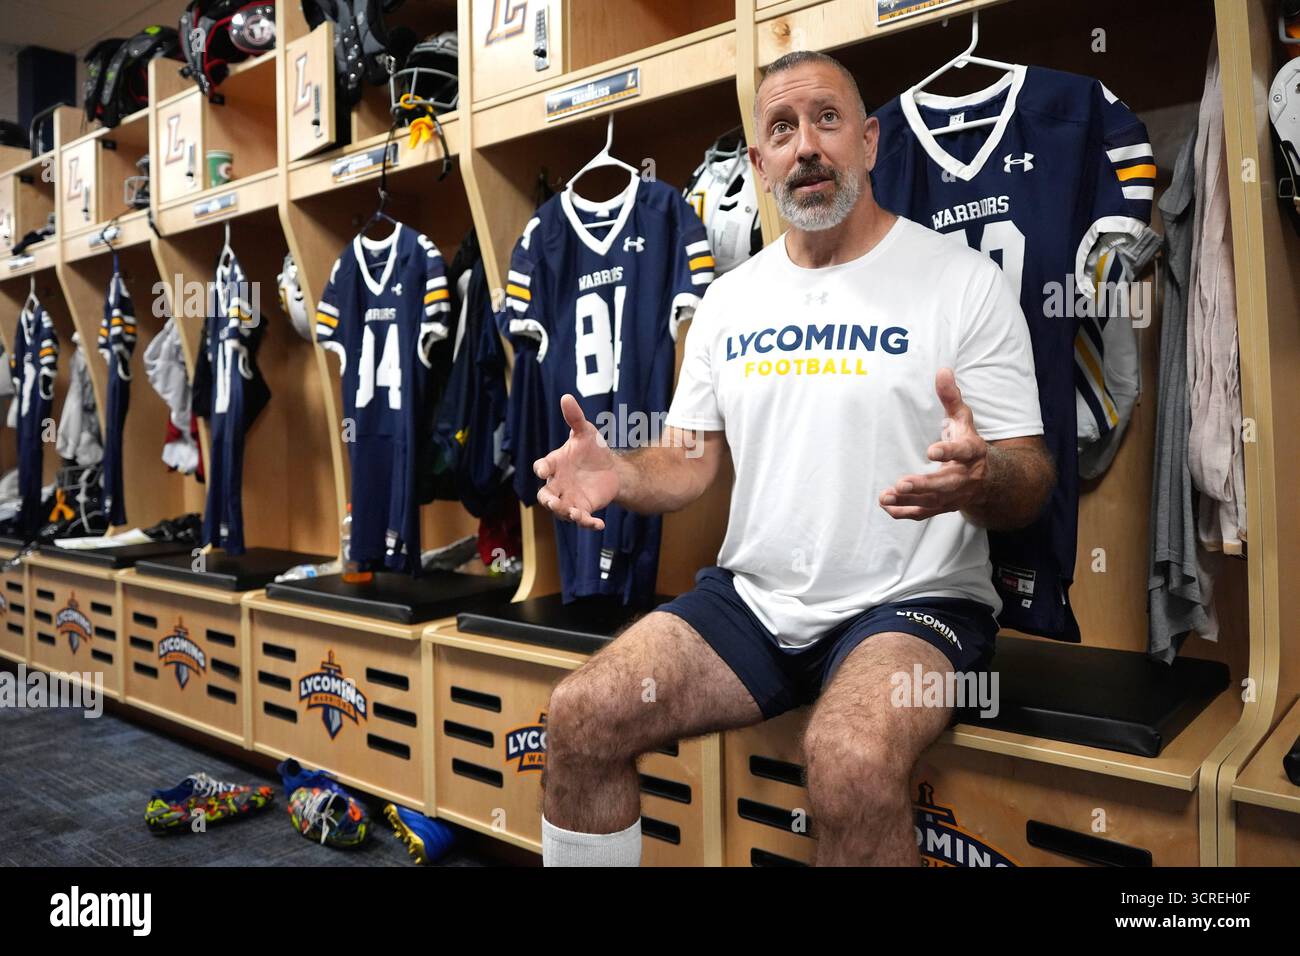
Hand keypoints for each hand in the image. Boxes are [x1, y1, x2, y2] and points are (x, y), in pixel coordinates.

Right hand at [534, 394, 619, 530]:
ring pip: (561, 510)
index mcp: (554, 464)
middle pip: (545, 495)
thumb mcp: (585, 432)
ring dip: (566, 513)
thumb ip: (575, 417)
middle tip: (552, 501)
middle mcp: (558, 483)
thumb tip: (566, 397)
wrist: (610, 468)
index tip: (544, 470)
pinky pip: (582, 519)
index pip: (543, 467)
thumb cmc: (592, 450)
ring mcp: (569, 498)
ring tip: (576, 514)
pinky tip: (600, 524)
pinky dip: (589, 524)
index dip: (541, 469)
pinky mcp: (583, 508)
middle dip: (547, 499)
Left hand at [880, 368, 988, 520]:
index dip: (949, 451)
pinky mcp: (943, 506)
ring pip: (933, 502)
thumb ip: (951, 397)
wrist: (988, 479)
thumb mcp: (963, 418)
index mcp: (973, 452)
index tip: (931, 451)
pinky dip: (905, 512)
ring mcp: (955, 496)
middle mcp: (966, 477)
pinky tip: (887, 506)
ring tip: (886, 496)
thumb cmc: (969, 442)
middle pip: (946, 484)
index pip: (963, 452)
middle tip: (902, 483)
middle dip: (924, 485)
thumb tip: (942, 370)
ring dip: (909, 500)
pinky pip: (924, 513)